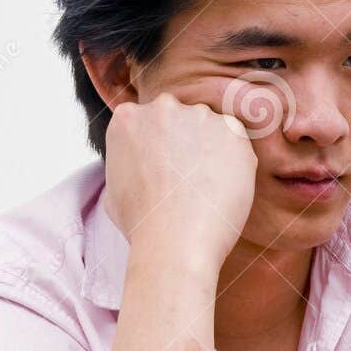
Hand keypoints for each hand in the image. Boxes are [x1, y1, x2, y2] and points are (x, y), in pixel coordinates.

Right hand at [103, 90, 258, 273]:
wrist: (175, 243)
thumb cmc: (143, 226)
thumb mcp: (113, 190)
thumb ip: (126, 164)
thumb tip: (137, 167)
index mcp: (127, 118)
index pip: (150, 123)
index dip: (162, 150)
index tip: (168, 172)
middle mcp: (162, 107)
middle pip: (181, 120)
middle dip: (187, 144)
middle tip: (190, 182)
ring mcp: (198, 115)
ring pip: (210, 128)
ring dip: (212, 151)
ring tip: (208, 190)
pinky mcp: (232, 130)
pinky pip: (237, 140)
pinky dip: (235, 161)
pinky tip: (224, 188)